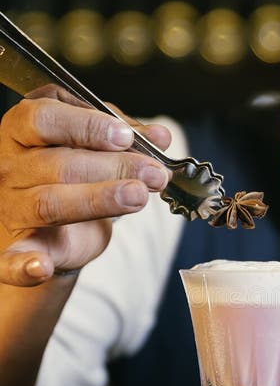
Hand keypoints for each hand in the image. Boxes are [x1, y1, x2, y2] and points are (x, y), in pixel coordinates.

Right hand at [0, 86, 170, 285]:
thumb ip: (125, 138)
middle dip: (113, 166)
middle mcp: (10, 167)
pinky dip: (24, 266)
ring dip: (99, 200)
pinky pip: (12, 260)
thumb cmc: (73, 177)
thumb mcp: (98, 149)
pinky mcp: (18, 248)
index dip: (86, 125)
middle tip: (154, 174)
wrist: (54, 226)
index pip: (43, 118)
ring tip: (139, 196)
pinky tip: (41, 267)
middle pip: (56, 164)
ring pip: (49, 203)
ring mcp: (12, 208)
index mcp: (21, 131)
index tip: (126, 136)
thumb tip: (160, 136)